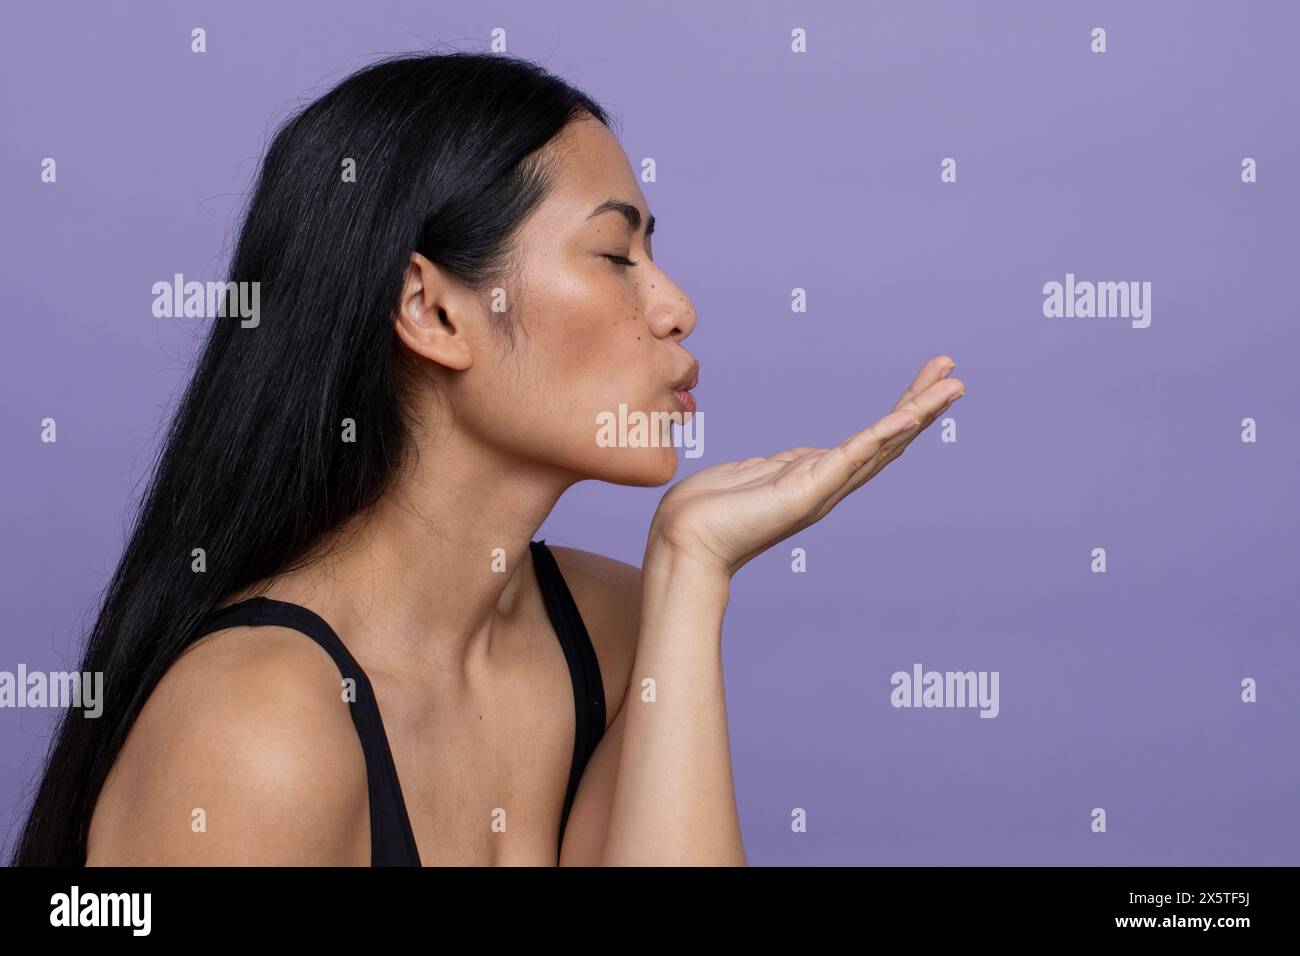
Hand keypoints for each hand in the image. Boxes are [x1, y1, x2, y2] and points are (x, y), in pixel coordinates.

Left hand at [646, 355, 963, 576]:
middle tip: (955, 375)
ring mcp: (821, 490)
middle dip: (922, 405)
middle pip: (888, 440)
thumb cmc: (706, 512)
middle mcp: (828, 486)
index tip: (928, 380)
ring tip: (951, 387)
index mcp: (816, 478)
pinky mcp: (806, 492)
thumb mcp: (753, 474)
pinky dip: (881, 435)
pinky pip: (851, 457)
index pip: (871, 440)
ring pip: (880, 445)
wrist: (682, 543)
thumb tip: (794, 458)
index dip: (902, 410)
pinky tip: (908, 416)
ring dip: (917, 414)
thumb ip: (781, 465)